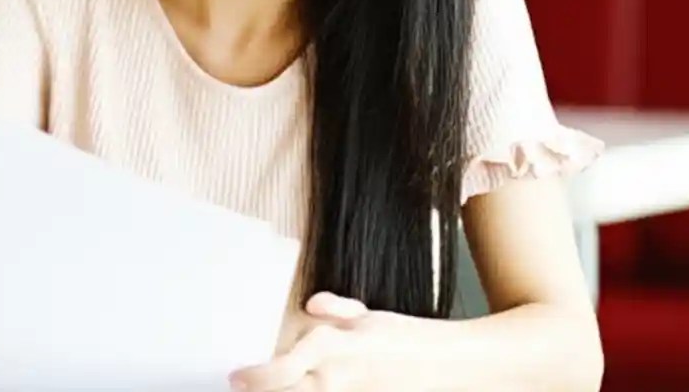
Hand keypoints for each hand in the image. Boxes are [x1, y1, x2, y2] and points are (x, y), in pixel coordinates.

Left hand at [229, 292, 411, 391]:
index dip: (254, 377)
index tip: (236, 377)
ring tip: (267, 390)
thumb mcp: (369, 316)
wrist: (452, 365)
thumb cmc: (408, 340)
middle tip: (243, 387)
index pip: (281, 369)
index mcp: (333, 347)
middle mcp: (335, 378)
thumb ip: (336, 310)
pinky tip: (311, 389)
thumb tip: (311, 305)